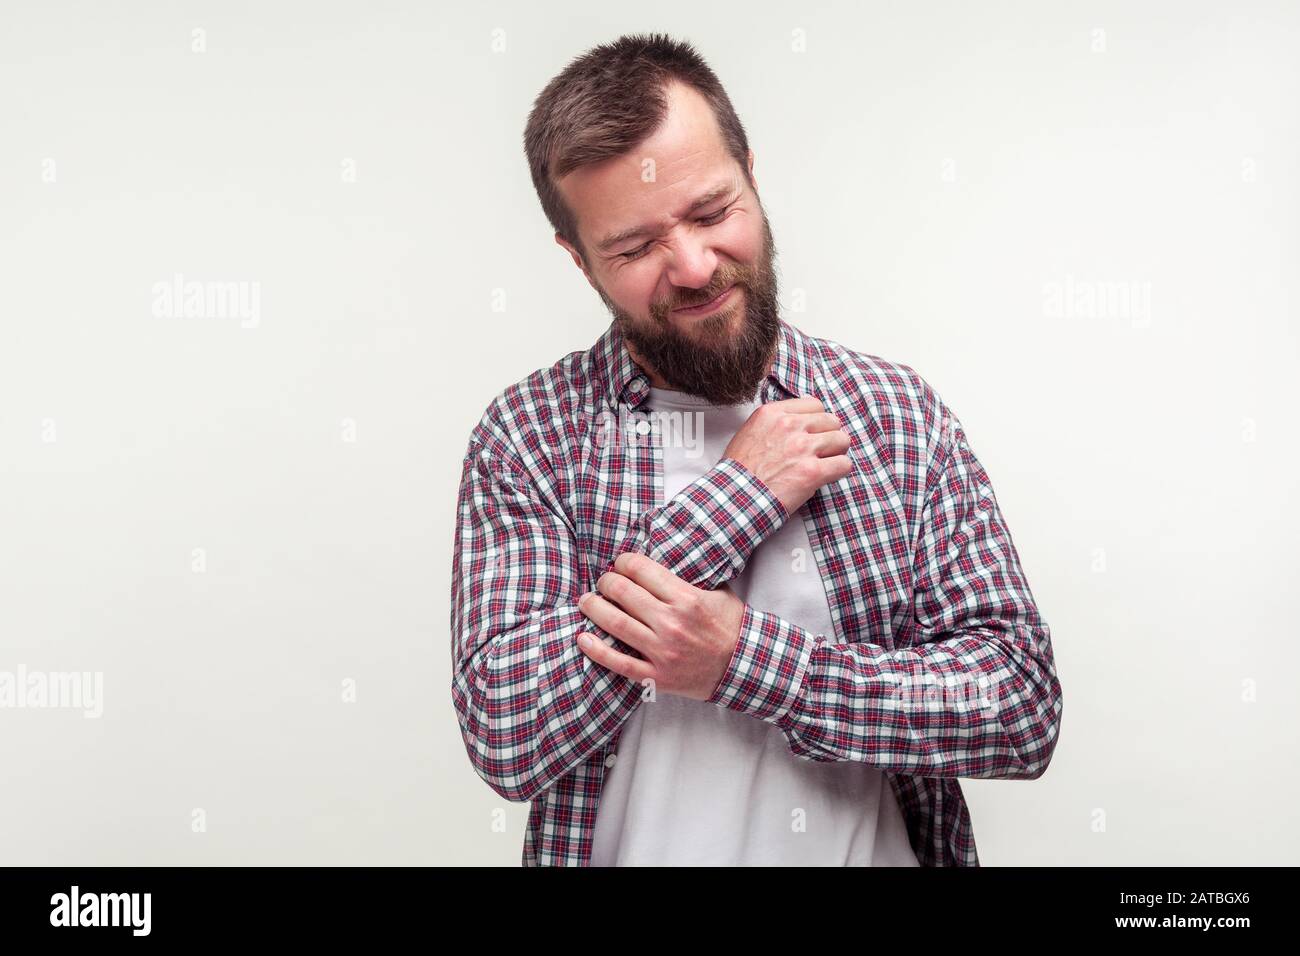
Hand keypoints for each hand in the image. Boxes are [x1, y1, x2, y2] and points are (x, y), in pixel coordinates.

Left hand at [575, 552, 745, 700]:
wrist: (745, 666)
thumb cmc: (730, 625)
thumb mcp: (717, 591)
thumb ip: (689, 577)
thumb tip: (659, 560)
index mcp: (687, 598)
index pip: (641, 569)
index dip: (624, 561)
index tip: (620, 563)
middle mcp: (672, 623)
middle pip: (623, 593)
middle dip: (606, 582)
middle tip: (603, 582)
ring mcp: (663, 652)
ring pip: (616, 624)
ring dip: (594, 608)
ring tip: (587, 601)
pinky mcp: (657, 676)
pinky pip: (619, 663)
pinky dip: (597, 650)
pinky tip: (583, 639)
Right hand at [721, 397, 852, 515]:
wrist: (734, 498)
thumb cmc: (739, 470)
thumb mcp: (750, 432)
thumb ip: (775, 421)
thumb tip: (801, 421)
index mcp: (773, 413)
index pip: (814, 404)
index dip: (816, 420)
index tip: (812, 433)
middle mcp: (790, 426)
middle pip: (831, 421)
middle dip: (828, 435)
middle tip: (820, 451)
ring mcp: (803, 448)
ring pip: (842, 440)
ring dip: (836, 452)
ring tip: (825, 463)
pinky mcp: (813, 472)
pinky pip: (844, 464)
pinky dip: (839, 471)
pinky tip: (828, 476)